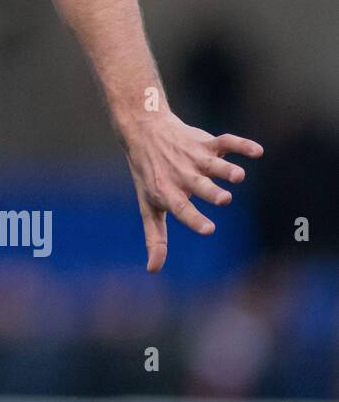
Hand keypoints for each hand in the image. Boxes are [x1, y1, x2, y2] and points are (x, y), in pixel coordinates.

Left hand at [123, 112, 262, 271]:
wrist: (144, 132)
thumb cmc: (149, 176)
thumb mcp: (149, 206)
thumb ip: (155, 238)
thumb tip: (153, 269)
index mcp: (168, 192)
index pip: (181, 208)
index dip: (194, 219)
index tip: (209, 230)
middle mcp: (182, 175)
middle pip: (199, 185)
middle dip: (211, 192)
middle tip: (224, 199)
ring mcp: (194, 158)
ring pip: (213, 163)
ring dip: (226, 169)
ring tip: (238, 176)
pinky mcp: (206, 143)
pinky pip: (226, 142)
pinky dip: (241, 145)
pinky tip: (257, 151)